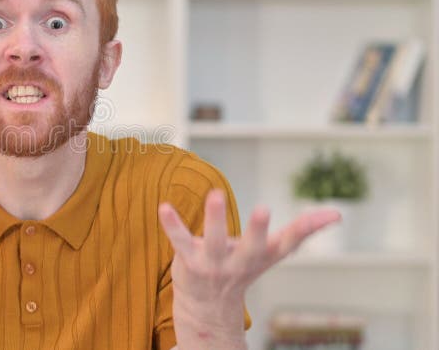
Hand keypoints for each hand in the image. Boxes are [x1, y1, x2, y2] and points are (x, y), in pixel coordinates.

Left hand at [157, 189, 340, 349]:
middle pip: (251, 247)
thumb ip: (301, 232)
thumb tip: (337, 214)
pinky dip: (172, 224)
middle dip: (257, 230)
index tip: (331, 214)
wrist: (208, 308)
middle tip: (263, 209)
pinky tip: (164, 207)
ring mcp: (214, 263)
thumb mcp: (272, 252)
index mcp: (263, 255)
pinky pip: (180, 240)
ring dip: (215, 219)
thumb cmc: (243, 268)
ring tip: (216, 194)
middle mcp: (240, 261)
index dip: (310, 228)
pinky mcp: (188, 261)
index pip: (290, 241)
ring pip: (214, 241)